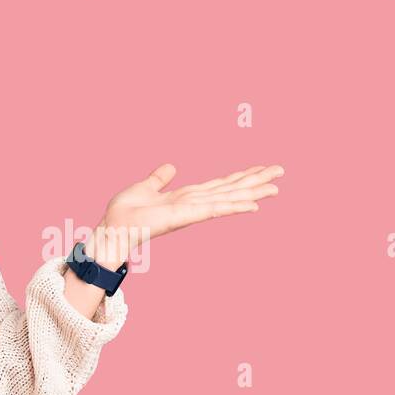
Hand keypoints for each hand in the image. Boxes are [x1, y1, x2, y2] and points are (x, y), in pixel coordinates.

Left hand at [91, 163, 283, 262]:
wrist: (114, 227)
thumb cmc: (126, 212)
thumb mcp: (145, 187)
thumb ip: (160, 178)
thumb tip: (172, 167)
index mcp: (188, 196)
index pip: (220, 184)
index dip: (241, 176)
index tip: (261, 168)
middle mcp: (195, 203)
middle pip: (232, 189)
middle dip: (256, 181)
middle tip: (281, 171)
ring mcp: (194, 210)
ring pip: (230, 198)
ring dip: (253, 192)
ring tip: (277, 187)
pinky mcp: (188, 216)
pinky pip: (216, 209)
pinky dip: (235, 207)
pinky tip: (254, 204)